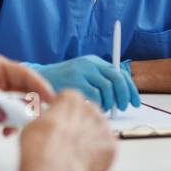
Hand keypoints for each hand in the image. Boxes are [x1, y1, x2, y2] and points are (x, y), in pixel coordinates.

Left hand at [0, 53, 54, 128]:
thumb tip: (2, 117)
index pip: (25, 75)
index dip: (40, 86)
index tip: (52, 99)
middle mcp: (1, 79)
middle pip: (27, 90)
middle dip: (35, 105)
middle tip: (41, 119)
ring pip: (21, 105)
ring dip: (23, 117)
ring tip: (18, 129)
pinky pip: (10, 116)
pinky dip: (12, 124)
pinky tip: (6, 132)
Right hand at [18, 90, 117, 170]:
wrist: (52, 167)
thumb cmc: (41, 146)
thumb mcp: (35, 123)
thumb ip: (48, 119)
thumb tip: (45, 123)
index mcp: (71, 99)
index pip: (72, 102)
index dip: (65, 116)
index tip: (60, 125)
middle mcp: (91, 109)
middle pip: (88, 116)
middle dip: (81, 129)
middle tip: (67, 143)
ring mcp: (104, 128)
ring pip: (99, 134)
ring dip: (90, 143)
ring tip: (74, 157)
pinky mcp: (111, 147)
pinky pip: (106, 152)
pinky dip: (98, 159)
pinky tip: (83, 165)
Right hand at [25, 55, 140, 110]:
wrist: (36, 80)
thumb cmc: (61, 84)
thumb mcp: (82, 78)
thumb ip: (100, 83)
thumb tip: (122, 98)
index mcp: (94, 61)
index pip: (120, 72)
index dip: (131, 88)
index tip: (135, 101)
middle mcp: (90, 63)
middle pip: (118, 78)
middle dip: (125, 95)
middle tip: (124, 107)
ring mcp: (82, 71)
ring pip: (108, 88)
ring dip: (110, 102)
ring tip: (105, 109)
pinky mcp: (75, 81)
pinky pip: (95, 95)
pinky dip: (98, 104)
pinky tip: (93, 108)